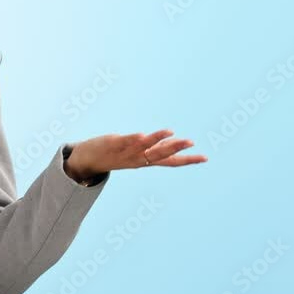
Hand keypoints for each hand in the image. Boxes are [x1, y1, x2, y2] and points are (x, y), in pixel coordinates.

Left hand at [64, 129, 207, 180]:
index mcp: (146, 161)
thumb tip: (171, 143)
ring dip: (157, 139)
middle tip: (191, 142)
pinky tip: (141, 135)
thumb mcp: (138, 154)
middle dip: (176, 148)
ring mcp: (125, 152)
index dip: (188, 160)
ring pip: (144, 146)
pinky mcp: (113, 144)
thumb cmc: (117, 155)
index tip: (205, 158)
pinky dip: (133, 139)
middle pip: (160, 154)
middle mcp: (138, 159)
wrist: (88, 161)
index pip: (170, 162)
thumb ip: (154, 148)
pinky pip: (124, 142)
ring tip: (171, 132)